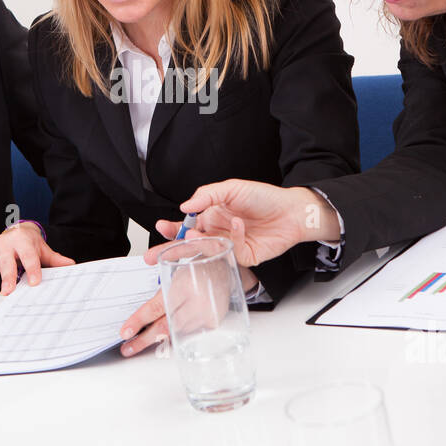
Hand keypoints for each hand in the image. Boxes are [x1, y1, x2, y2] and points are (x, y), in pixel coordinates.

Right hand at [0, 223, 74, 295]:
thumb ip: (55, 259)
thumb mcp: (43, 249)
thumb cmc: (29, 244)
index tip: (34, 282)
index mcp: (21, 240)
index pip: (28, 255)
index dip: (32, 269)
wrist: (14, 233)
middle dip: (7, 277)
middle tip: (9, 291)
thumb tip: (71, 266)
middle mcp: (4, 244)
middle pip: (6, 262)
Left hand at [119, 273, 235, 357]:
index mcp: (183, 286)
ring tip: (142, 343)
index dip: (138, 322)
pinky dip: (176, 336)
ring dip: (158, 340)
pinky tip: (164, 340)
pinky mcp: (212, 323)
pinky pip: (189, 334)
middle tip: (129, 348)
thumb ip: (160, 294)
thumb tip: (141, 317)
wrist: (224, 271)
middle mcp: (196, 302)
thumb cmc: (198, 269)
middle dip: (144, 339)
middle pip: (164, 326)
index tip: (126, 332)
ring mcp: (206, 315)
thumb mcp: (174, 275)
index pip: (155, 308)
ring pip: (176, 333)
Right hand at [153, 179, 337, 267]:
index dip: (172, 228)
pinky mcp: (244, 256)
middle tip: (154, 256)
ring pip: (206, 251)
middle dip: (172, 249)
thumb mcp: (232, 188)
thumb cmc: (263, 197)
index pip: (186, 225)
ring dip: (198, 243)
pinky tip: (238, 225)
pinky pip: (230, 251)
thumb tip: (185, 206)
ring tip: (193, 234)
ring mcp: (229, 245)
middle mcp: (218, 231)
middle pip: (190, 244)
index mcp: (212, 215)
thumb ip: (206, 195)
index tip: (160, 228)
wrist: (291, 210)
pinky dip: (233, 238)